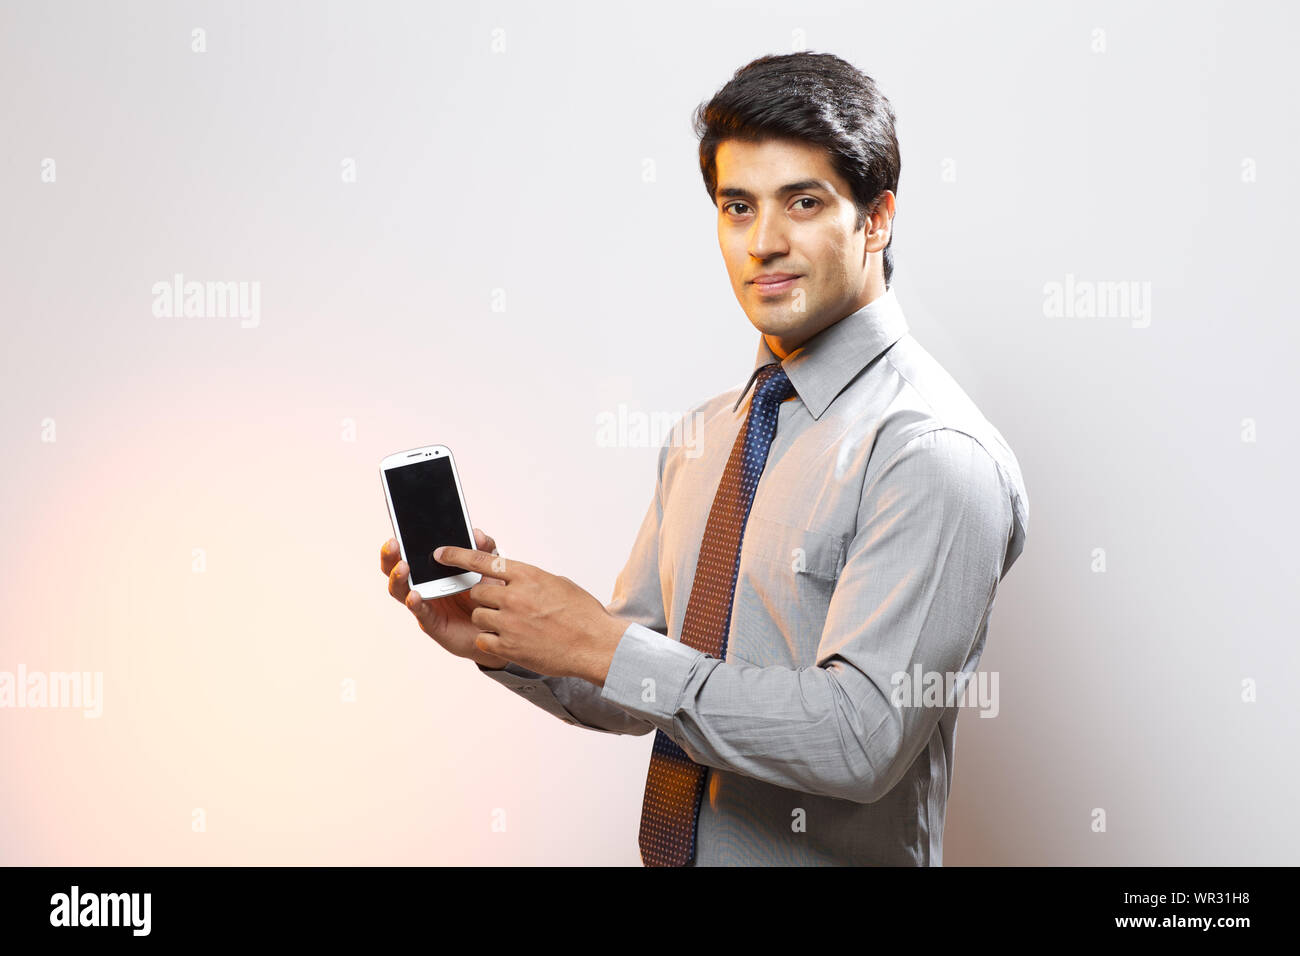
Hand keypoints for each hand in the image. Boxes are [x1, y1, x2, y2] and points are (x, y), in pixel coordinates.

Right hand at [381, 528, 510, 668]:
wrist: (498, 626)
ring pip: (401, 590)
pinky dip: (415, 603)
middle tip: (393, 544)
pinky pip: (420, 612)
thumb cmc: (488, 597)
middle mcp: (424, 585)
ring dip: (398, 578)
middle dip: (390, 556)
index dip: (401, 541)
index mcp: (433, 569)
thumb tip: (477, 533)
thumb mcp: (489, 568)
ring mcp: (426, 603)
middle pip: (397, 570)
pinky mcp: (432, 622)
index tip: (398, 529)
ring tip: (403, 567)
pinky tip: (415, 595)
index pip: (410, 552)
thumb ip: (484, 550)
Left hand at [433, 545, 628, 684]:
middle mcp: (514, 596)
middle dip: (484, 597)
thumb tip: (515, 578)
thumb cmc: (582, 613)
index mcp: (527, 575)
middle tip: (500, 605)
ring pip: (479, 616)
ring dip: (489, 620)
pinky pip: (483, 640)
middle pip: (477, 591)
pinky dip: (492, 641)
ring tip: (511, 625)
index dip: (457, 555)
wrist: (595, 644)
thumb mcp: (558, 583)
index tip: (440, 553)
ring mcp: (510, 622)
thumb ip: (531, 579)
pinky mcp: (508, 647)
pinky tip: (509, 641)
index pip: (482, 560)